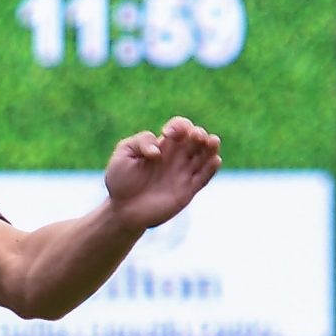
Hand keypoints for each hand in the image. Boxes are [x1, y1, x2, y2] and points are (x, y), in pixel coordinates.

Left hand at [104, 116, 221, 231]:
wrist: (121, 210)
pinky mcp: (187, 191)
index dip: (180, 125)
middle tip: (195, 136)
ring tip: (212, 141)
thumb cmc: (120, 180)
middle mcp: (177, 157)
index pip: (181, 127)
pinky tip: (215, 160)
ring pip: (205, 156)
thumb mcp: (123, 154)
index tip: (167, 133)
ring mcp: (183, 174)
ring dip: (211, 147)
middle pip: (197, 139)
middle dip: (199, 134)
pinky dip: (211, 168)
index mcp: (164, 145)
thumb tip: (158, 149)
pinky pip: (204, 178)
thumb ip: (140, 142)